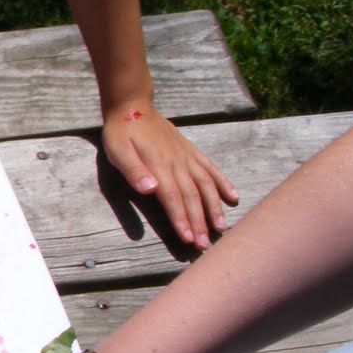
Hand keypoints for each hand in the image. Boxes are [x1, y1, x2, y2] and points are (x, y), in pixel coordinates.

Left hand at [101, 106, 237, 249]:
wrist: (133, 107)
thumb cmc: (122, 133)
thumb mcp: (119, 151)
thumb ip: (134, 172)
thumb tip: (150, 190)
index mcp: (160, 166)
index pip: (173, 198)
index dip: (181, 219)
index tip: (188, 238)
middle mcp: (179, 163)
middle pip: (192, 197)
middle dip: (199, 222)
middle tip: (204, 245)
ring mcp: (187, 157)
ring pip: (206, 185)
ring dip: (214, 208)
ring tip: (221, 228)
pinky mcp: (192, 152)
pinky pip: (211, 169)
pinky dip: (223, 183)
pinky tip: (233, 197)